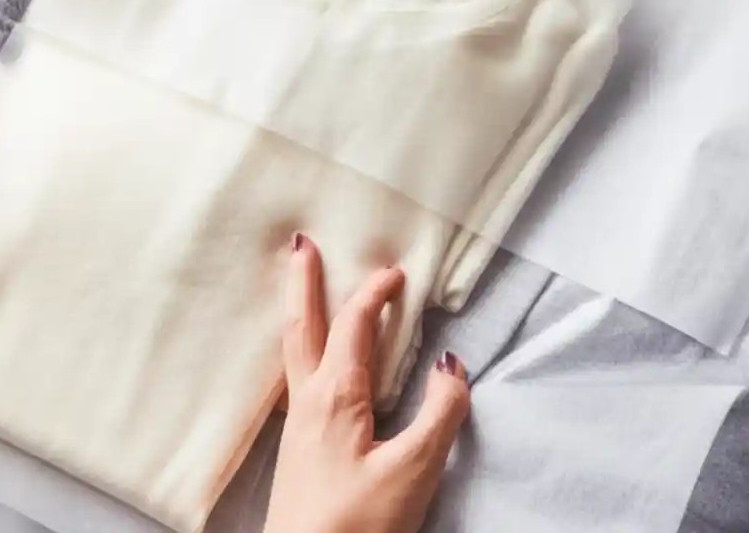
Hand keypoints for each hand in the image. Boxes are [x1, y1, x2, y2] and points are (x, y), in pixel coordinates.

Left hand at [264, 234, 469, 532]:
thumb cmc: (356, 523)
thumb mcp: (414, 469)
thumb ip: (440, 413)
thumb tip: (453, 366)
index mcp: (335, 397)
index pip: (356, 326)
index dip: (375, 293)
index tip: (395, 271)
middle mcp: (307, 402)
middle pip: (302, 326)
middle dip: (304, 282)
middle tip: (300, 244)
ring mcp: (296, 425)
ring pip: (294, 351)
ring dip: (301, 313)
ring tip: (300, 290)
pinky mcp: (296, 448)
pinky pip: (297, 379)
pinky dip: (303, 350)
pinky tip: (310, 364)